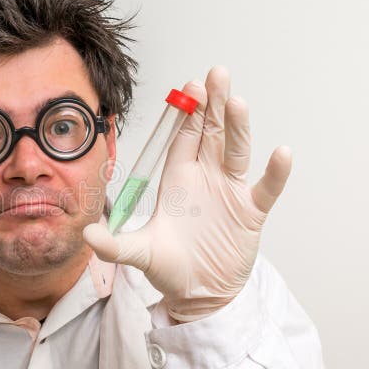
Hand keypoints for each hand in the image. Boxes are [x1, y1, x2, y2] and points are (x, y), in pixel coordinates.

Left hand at [83, 66, 291, 321]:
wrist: (199, 294)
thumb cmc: (169, 268)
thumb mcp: (139, 253)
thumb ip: (115, 244)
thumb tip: (87, 235)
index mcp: (178, 179)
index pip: (183, 138)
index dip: (188, 113)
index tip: (191, 86)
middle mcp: (205, 179)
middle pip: (212, 134)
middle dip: (214, 105)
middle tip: (217, 74)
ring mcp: (230, 192)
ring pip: (236, 152)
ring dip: (238, 128)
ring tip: (237, 103)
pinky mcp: (250, 212)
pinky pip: (266, 189)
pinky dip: (275, 173)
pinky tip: (281, 154)